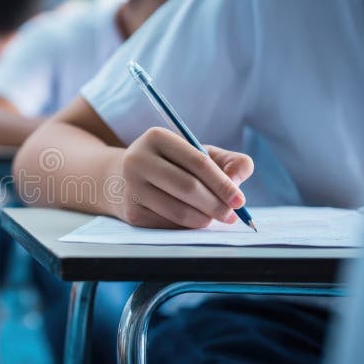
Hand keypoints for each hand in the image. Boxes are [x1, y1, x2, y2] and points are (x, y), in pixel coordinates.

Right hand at [111, 127, 253, 228]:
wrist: (123, 180)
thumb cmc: (171, 166)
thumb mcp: (198, 154)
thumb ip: (229, 162)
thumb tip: (238, 180)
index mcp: (157, 137)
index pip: (198, 162)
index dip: (223, 183)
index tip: (240, 201)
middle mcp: (138, 159)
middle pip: (188, 187)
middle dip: (216, 205)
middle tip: (231, 215)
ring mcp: (131, 187)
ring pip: (178, 210)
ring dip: (203, 219)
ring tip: (212, 218)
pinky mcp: (130, 212)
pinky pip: (167, 224)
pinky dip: (185, 226)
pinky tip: (190, 220)